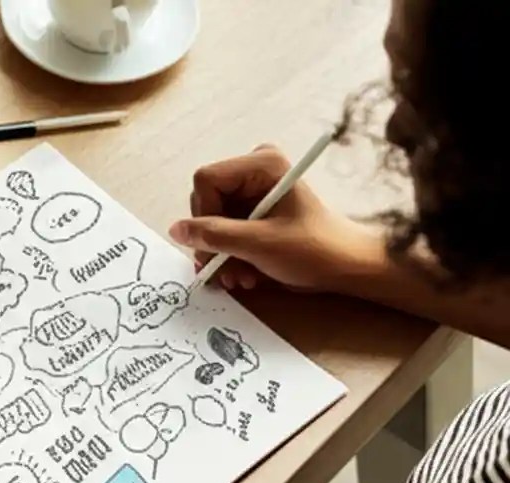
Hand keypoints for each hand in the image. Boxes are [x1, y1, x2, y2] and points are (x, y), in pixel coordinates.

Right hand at [168, 144, 381, 291]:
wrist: (345, 267)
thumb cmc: (313, 249)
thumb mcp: (260, 244)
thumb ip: (215, 235)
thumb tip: (175, 230)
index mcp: (261, 165)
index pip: (206, 181)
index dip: (204, 215)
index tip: (218, 247)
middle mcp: (253, 172)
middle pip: (206, 202)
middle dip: (213, 241)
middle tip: (227, 272)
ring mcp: (252, 191)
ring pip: (212, 221)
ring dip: (221, 255)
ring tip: (238, 279)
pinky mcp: (253, 210)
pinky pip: (224, 230)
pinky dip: (229, 255)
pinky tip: (244, 274)